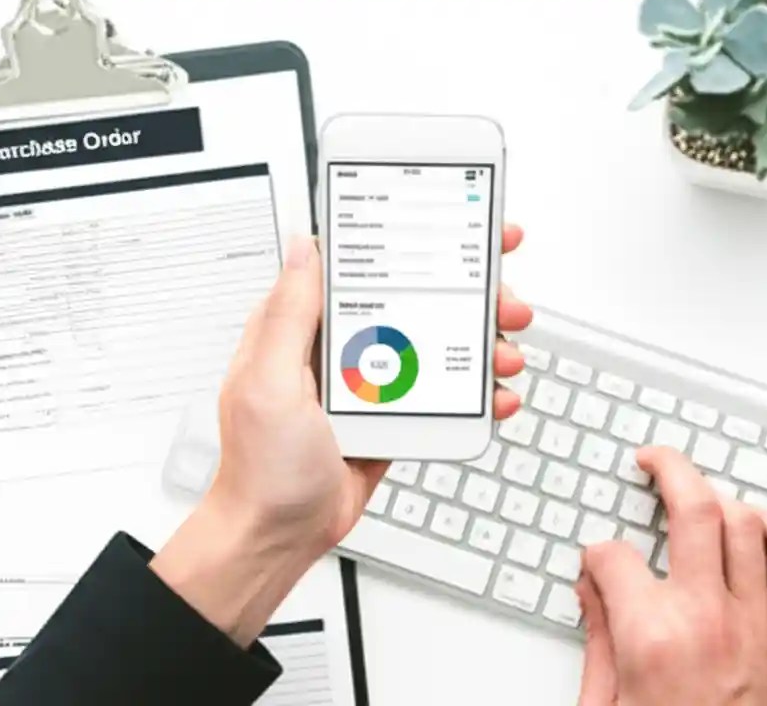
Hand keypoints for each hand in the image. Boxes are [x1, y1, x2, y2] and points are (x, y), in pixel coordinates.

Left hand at [151, 226, 532, 645]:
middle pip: (418, 301)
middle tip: (505, 298)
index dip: (415, 242)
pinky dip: (476, 395)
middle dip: (470, 296)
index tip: (462, 228)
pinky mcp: (394, 418)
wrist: (276, 537)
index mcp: (305, 328)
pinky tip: (496, 398)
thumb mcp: (268, 382)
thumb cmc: (261, 468)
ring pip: (440, 346)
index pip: (366, 266)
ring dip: (482, 346)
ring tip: (505, 356)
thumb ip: (290, 314)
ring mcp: (373, 382)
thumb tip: (305, 247)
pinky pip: (444, 396)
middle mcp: (342, 347)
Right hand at [577, 448, 766, 705]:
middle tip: (653, 460)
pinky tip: (756, 528)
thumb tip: (593, 593)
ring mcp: (757, 619)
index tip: (598, 562)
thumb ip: (599, 641)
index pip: (613, 556)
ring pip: (746, 521)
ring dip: (721, 498)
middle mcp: (708, 616)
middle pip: (691, 507)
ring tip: (701, 495)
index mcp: (652, 636)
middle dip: (667, 468)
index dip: (596, 555)